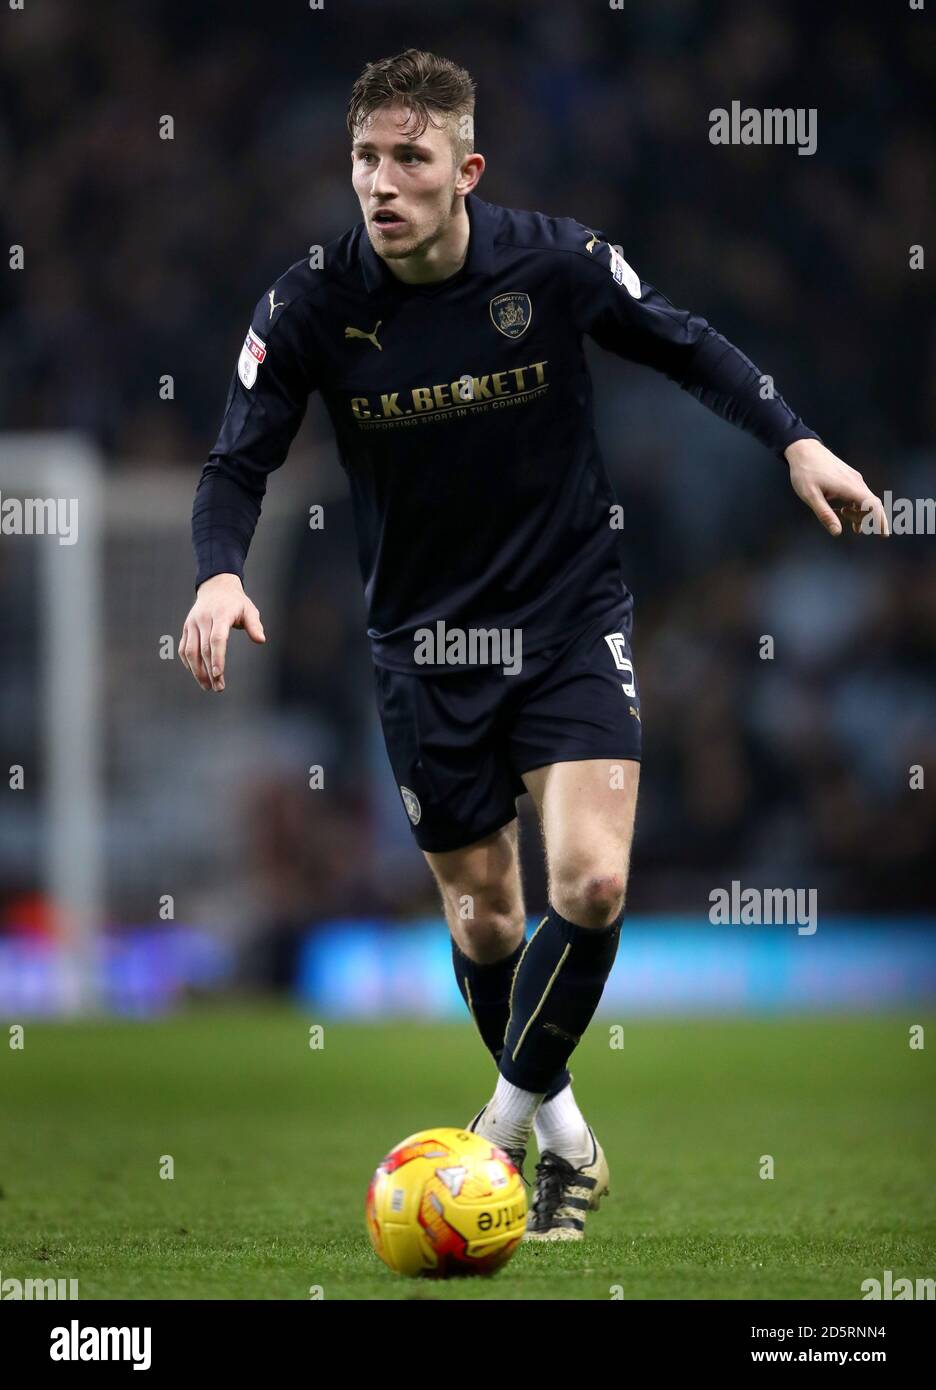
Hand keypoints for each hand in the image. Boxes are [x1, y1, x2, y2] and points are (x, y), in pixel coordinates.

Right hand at [179, 573, 265, 691]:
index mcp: (220, 614)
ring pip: (190, 651)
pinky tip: (197, 674)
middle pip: (203, 649)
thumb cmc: (236, 602)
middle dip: (210, 671)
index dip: (217, 658)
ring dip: (197, 671)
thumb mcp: (249, 609)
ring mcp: (192, 623)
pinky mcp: (186, 627)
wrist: (215, 587)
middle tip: (219, 688)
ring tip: (207, 686)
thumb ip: (254, 625)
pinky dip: (188, 663)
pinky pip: (184, 648)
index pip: (216, 639)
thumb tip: (260, 640)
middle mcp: (203, 619)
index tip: (219, 675)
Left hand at [784, 438, 888, 536]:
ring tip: (847, 520)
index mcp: (849, 486)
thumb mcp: (810, 496)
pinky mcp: (848, 476)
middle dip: (871, 520)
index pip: (872, 505)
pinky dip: (855, 506)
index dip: (880, 520)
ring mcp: (853, 478)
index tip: (884, 535)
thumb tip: (837, 532)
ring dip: (859, 513)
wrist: (803, 449)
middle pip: (872, 504)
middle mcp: (855, 481)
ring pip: (865, 499)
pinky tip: (844, 511)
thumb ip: (824, 514)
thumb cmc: (805, 472)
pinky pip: (858, 494)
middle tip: (859, 531)